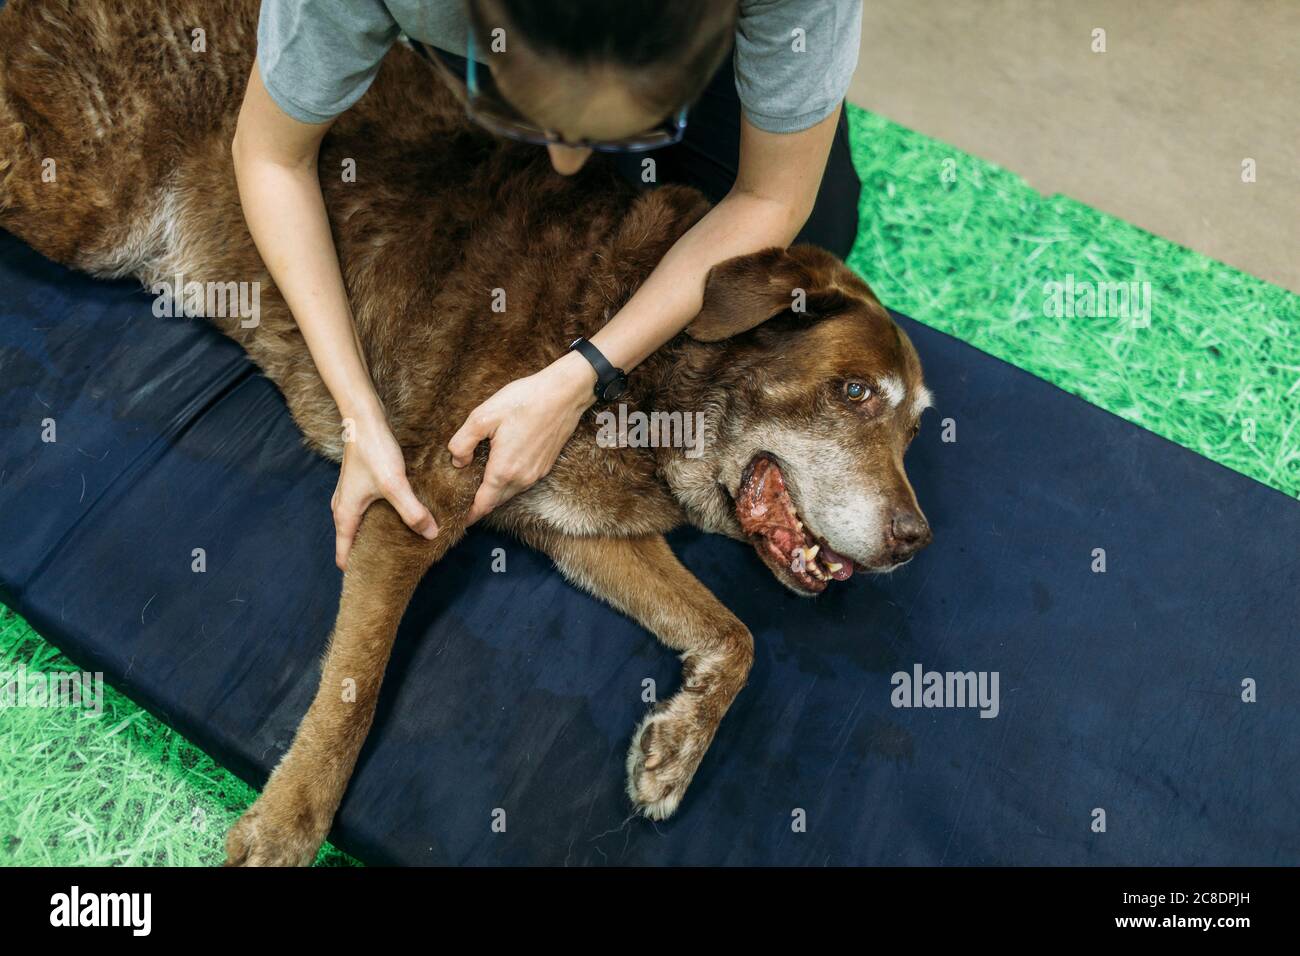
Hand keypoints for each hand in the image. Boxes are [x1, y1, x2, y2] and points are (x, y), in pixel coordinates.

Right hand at [331, 409, 438, 570]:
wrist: (364, 419)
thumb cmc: (373, 450)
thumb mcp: (394, 484)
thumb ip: (412, 512)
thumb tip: (430, 534)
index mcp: (345, 516)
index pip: (345, 555)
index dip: (358, 572)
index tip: (373, 585)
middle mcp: (344, 509)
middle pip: (354, 543)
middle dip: (371, 557)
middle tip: (393, 570)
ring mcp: (352, 497)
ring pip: (362, 527)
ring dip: (378, 538)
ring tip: (400, 549)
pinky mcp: (362, 485)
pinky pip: (370, 512)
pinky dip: (382, 521)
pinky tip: (402, 521)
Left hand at [448, 351, 595, 523]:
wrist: (564, 393)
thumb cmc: (524, 400)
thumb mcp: (483, 416)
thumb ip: (463, 442)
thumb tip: (458, 461)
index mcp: (504, 469)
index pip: (483, 504)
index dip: (469, 515)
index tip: (457, 522)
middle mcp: (522, 477)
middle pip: (496, 501)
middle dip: (479, 506)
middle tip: (462, 505)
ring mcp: (536, 473)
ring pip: (510, 493)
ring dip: (494, 494)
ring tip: (478, 488)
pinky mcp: (545, 466)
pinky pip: (522, 483)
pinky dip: (508, 484)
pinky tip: (500, 471)